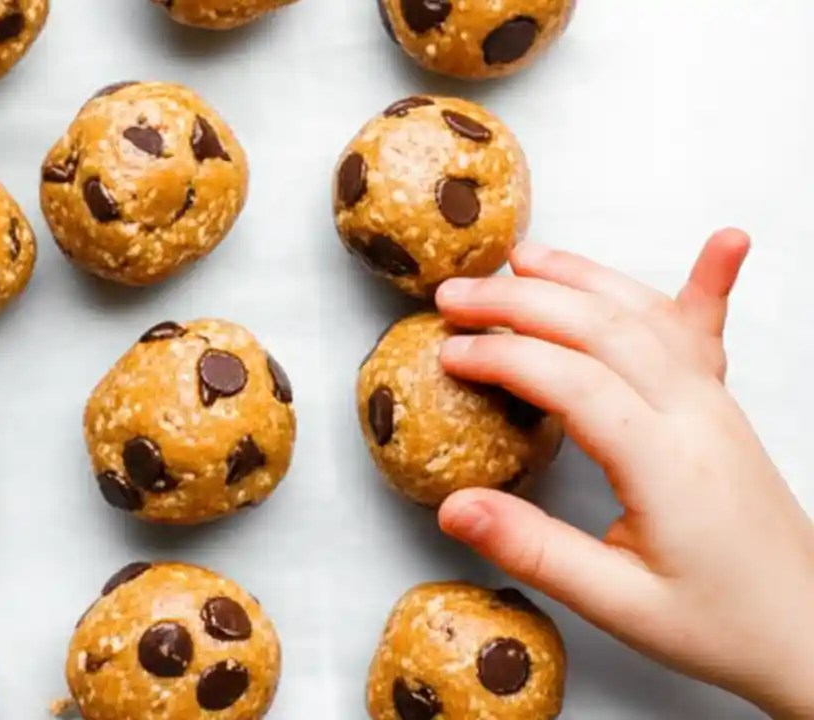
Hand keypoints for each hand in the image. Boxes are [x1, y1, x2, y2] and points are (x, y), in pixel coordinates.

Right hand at [432, 230, 813, 717]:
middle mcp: (697, 417)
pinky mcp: (722, 409)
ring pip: (645, 315)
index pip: (574, 382)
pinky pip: (706, 334)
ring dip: (581, 277)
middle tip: (454, 294)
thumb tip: (454, 507)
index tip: (448, 352)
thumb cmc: (719, 624)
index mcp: (668, 465)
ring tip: (520, 257)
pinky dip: (706, 283)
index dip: (504, 358)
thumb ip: (534, 551)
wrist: (807, 631)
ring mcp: (715, 406)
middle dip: (521, 301)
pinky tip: (723, 242)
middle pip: (603, 328)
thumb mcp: (618, 606)